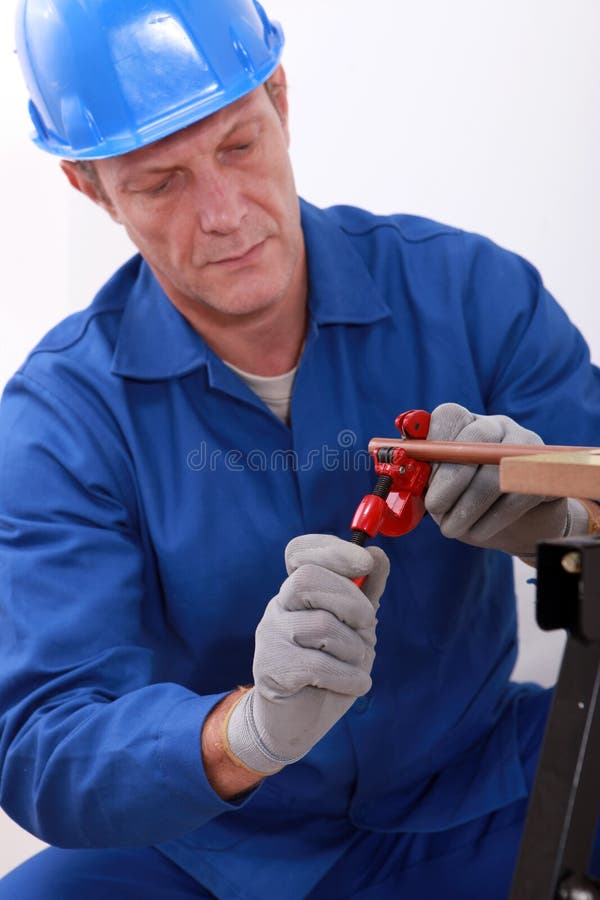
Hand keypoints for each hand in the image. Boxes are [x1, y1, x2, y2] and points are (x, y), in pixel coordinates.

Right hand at [225, 535, 389, 773]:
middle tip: (368, 625)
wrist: (297, 722)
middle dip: (351, 601)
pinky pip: (318, 666)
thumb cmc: (329, 670)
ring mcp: (271, 637)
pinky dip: (348, 677)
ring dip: (354, 649)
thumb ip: (367, 592)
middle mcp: (280, 607)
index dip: (332, 549)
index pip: (300, 552)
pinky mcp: (271, 670)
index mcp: (298, 591)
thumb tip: (379, 553)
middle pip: (307, 579)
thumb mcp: (356, 629)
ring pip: (320, 626)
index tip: (365, 562)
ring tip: (355, 666)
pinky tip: (354, 684)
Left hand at [424, 404, 582, 557]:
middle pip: (475, 438)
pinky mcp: (546, 472)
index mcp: (465, 424)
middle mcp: (497, 427)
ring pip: (496, 470)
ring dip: (469, 506)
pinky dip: (493, 518)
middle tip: (434, 509)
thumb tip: (405, 474)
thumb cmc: (469, 504)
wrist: (518, 527)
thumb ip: (422, 478)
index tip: (422, 478)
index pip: (448, 416)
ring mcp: (525, 446)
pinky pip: (519, 492)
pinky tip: (479, 531)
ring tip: (452, 529)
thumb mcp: (440, 491)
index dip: (432, 446)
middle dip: (450, 478)